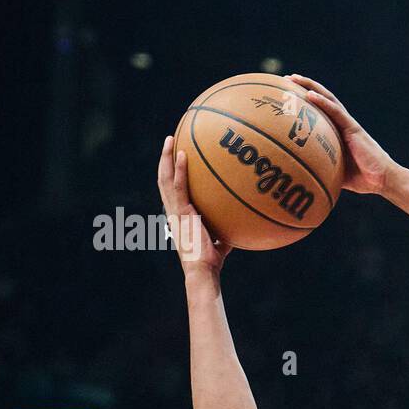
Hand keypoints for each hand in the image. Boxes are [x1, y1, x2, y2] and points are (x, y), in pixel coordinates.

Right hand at [157, 135, 232, 276]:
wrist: (203, 270)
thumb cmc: (212, 259)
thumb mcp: (222, 239)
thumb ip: (228, 227)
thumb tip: (244, 221)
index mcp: (179, 214)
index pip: (172, 189)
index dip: (171, 172)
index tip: (176, 156)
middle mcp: (172, 210)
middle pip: (164, 178)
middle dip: (165, 158)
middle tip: (170, 140)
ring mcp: (174, 210)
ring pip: (165, 178)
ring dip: (167, 157)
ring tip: (171, 139)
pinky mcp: (180, 213)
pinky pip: (178, 186)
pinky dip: (180, 170)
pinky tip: (183, 154)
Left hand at [288, 74, 398, 194]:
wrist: (382, 179)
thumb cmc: (363, 178)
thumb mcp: (336, 172)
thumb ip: (322, 169)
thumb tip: (303, 176)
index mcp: (338, 132)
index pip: (320, 110)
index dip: (305, 100)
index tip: (288, 93)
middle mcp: (342, 124)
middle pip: (322, 99)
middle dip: (304, 86)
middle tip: (286, 79)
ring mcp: (348, 124)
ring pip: (327, 99)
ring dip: (310, 87)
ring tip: (293, 78)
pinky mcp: (353, 128)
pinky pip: (336, 112)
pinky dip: (322, 102)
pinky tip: (309, 95)